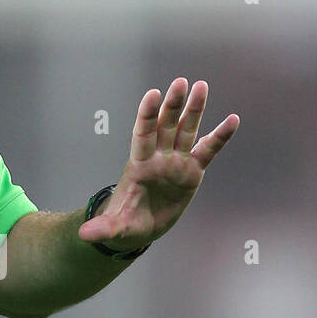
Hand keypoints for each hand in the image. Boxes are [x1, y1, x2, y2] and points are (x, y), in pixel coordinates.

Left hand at [78, 78, 238, 252]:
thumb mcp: (116, 228)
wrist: (142, 225)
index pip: (143, 135)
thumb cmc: (126, 221)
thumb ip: (104, 228)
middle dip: (172, 105)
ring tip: (201, 86)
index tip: (153, 94)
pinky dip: (220, 136)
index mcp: (139, 165)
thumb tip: (83, 235)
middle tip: (180, 82)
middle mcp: (158, 158)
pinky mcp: (192, 171)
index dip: (147, 115)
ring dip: (194, 110)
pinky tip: (233, 120)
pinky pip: (208, 151)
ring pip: (186, 131)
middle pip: (166, 126)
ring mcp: (176, 162)